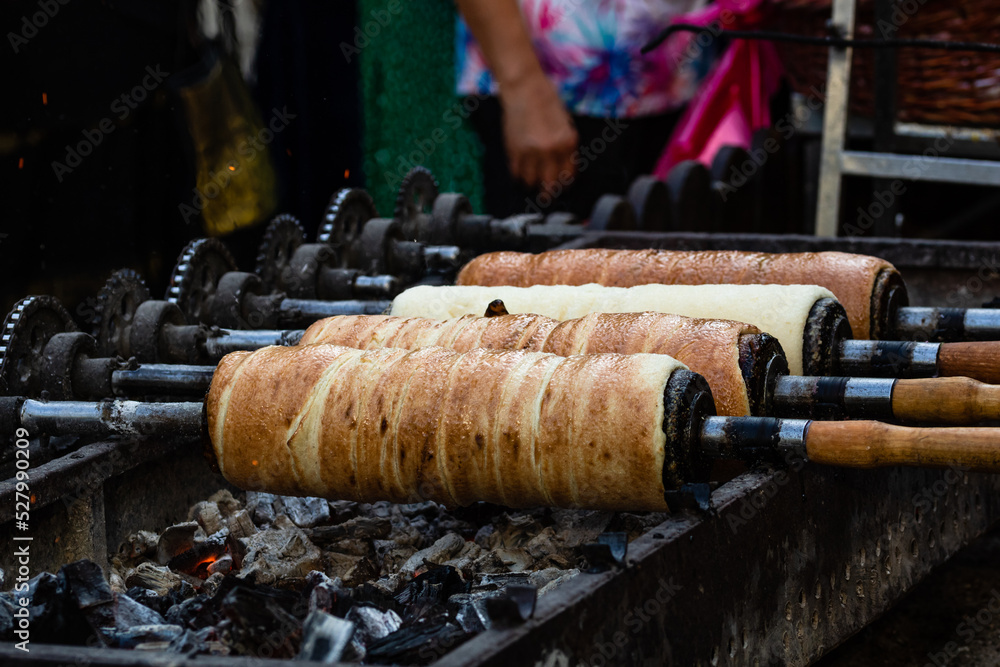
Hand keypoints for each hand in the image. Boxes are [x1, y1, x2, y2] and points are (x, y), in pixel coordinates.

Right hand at [499, 71, 578, 189]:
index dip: (564, 184)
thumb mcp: (565, 124)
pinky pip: (516, 172)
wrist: (524, 87)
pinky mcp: (513, 149)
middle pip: (549, 185)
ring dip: (531, 182)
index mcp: (567, 142)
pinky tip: (521, 168)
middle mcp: (550, 150)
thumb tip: (562, 169)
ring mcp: (530, 151)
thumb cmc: (546, 100)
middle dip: (548, 192)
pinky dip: (518, 173)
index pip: (568, 175)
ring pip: (530, 182)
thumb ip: (566, 146)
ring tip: (532, 179)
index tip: (560, 186)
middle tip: (546, 194)